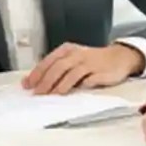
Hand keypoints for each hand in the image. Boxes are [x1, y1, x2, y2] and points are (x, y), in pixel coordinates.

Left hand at [22, 42, 144, 94]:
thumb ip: (56, 68)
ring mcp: (89, 63)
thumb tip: (35, 82)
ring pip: (71, 73)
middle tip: (37, 94)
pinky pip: (89, 80)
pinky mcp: (100, 72)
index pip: (48, 61)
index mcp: (67, 50)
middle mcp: (77, 54)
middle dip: (45, 81)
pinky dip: (81, 86)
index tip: (27, 85)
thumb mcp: (73, 59)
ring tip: (52, 96)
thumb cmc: (91, 60)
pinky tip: (74, 94)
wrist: (118, 57)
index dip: (36, 73)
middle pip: (58, 67)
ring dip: (60, 85)